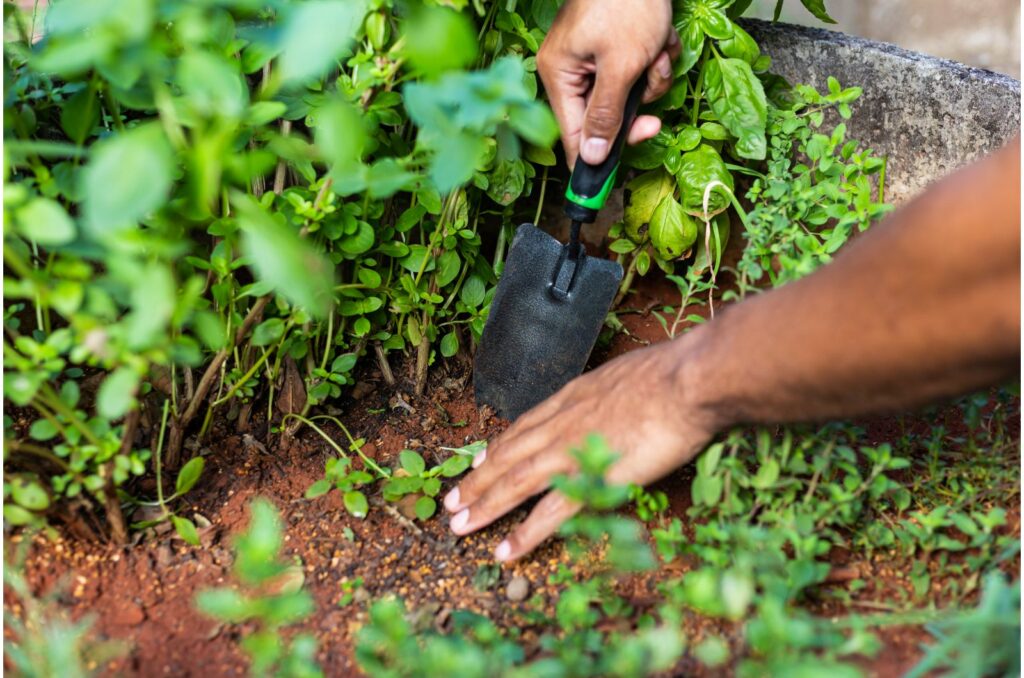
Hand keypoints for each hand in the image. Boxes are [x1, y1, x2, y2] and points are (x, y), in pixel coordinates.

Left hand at [444, 334, 719, 560]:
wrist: (688, 382)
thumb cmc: (673, 374)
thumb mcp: (630, 373)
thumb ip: (617, 391)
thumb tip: (625, 397)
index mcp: (573, 397)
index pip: (524, 426)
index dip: (497, 447)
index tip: (477, 462)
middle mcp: (562, 423)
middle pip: (507, 455)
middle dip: (476, 481)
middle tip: (450, 502)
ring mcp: (572, 451)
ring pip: (514, 483)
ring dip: (484, 507)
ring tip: (459, 527)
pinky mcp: (591, 479)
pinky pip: (549, 513)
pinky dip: (524, 535)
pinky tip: (505, 551)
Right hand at [536, 0, 678, 167]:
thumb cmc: (626, 2)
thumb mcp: (621, 65)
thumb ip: (606, 115)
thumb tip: (592, 157)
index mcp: (560, 76)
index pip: (573, 136)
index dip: (591, 164)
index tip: (599, 195)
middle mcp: (572, 71)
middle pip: (606, 117)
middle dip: (637, 106)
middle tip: (654, 119)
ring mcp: (595, 58)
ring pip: (629, 94)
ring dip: (652, 77)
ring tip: (656, 51)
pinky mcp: (616, 48)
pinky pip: (639, 71)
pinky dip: (655, 59)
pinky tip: (658, 40)